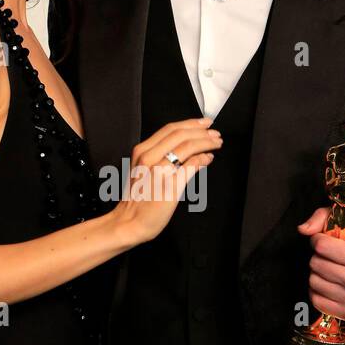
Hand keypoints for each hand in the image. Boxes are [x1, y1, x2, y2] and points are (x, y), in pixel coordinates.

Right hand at [112, 117, 222, 244]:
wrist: (128, 222)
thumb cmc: (135, 199)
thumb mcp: (141, 170)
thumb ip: (158, 156)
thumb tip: (182, 147)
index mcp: (142, 151)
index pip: (170, 129)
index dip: (190, 123)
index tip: (203, 123)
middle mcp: (149, 157)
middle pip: (180, 134)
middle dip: (201, 131)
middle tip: (215, 132)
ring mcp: (160, 171)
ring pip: (187, 146)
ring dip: (206, 142)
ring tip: (216, 142)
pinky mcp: (170, 185)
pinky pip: (191, 166)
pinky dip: (203, 159)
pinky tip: (209, 158)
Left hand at [297, 206, 344, 318]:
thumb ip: (323, 218)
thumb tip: (303, 229)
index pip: (321, 246)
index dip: (319, 240)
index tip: (326, 241)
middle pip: (316, 264)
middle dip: (319, 257)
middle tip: (331, 257)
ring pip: (314, 282)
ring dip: (318, 274)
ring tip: (331, 270)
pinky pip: (317, 300)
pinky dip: (319, 291)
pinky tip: (330, 284)